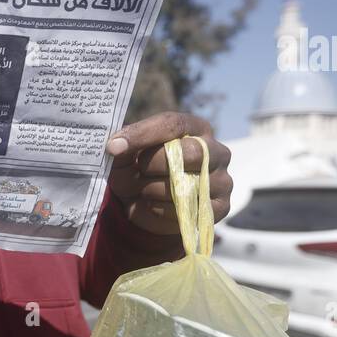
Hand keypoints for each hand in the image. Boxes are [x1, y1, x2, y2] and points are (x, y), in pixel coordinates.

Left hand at [105, 111, 232, 235]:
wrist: (149, 204)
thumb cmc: (140, 170)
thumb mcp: (128, 155)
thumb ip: (124, 147)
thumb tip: (116, 146)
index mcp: (196, 128)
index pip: (173, 124)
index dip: (142, 135)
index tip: (114, 146)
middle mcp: (217, 151)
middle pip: (189, 153)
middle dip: (153, 164)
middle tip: (136, 172)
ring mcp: (222, 181)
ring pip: (183, 186)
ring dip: (151, 191)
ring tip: (141, 191)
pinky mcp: (219, 208)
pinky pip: (183, 212)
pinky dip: (158, 211)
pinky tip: (151, 206)